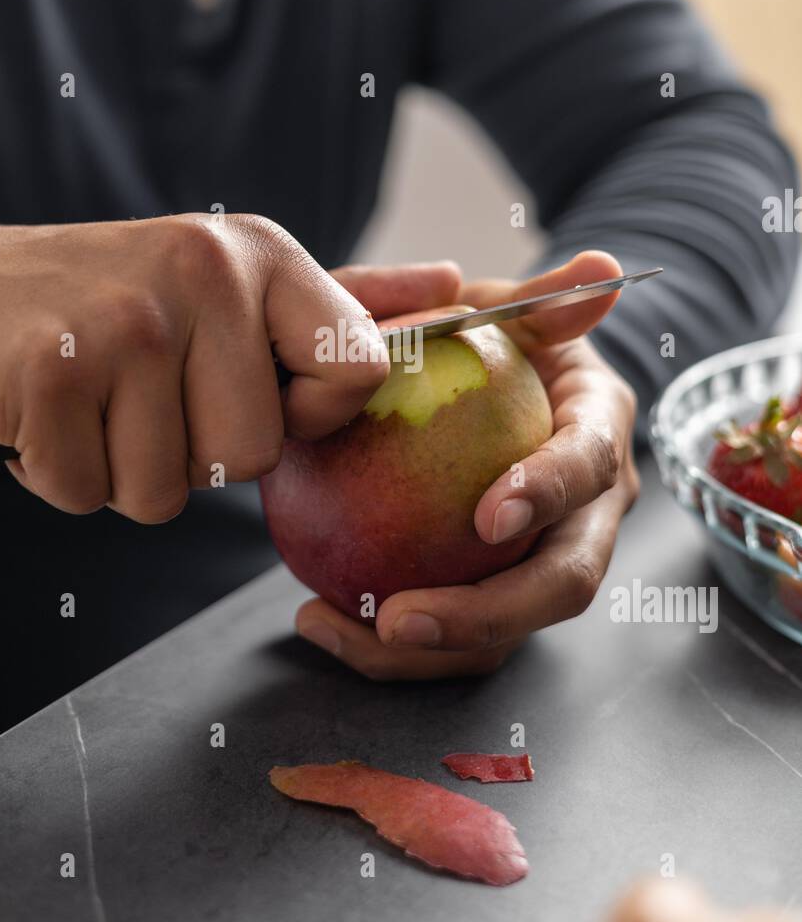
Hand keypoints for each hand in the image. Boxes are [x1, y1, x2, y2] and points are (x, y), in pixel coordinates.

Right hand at [0, 216, 387, 520]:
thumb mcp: (231, 282)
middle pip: (256, 454)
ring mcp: (127, 321)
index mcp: (262, 253)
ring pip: (170, 492)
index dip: (309, 412)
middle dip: (195, 453)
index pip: (360, 374)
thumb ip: (345, 298)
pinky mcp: (51, 373)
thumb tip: (456, 286)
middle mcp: (205, 273)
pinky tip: (45, 415)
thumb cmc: (106, 300)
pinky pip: (91, 494)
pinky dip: (62, 475)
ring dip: (122, 469)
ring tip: (90, 401)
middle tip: (141, 392)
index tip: (249, 385)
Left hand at [296, 250, 639, 678]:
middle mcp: (587, 511)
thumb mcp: (504, 309)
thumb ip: (541, 298)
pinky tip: (315, 620)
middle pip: (562, 583)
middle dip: (487, 614)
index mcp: (598, 434)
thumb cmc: (490, 339)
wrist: (480, 385)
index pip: (587, 469)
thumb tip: (605, 271)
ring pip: (506, 631)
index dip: (548, 494)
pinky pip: (450, 634)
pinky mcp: (491, 592)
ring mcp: (541, 560)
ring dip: (423, 650)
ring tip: (332, 627)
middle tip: (400, 618)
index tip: (486, 514)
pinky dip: (385, 643)